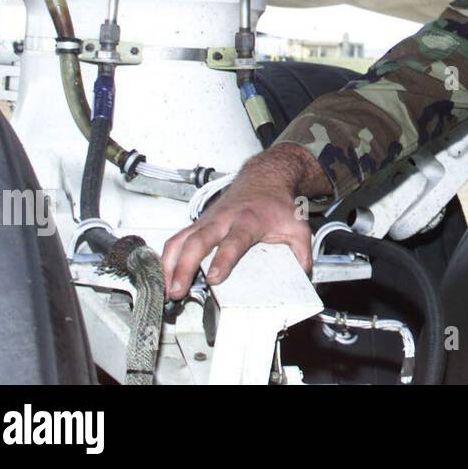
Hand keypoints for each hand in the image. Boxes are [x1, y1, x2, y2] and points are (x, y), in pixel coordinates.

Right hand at [160, 144, 325, 299]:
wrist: (265, 178)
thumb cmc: (277, 203)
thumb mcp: (297, 226)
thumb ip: (302, 253)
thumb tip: (303, 276)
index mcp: (248, 220)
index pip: (234, 242)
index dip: (223, 259)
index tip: (214, 278)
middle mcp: (223, 220)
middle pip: (197, 241)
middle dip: (183, 267)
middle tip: (176, 290)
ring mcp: (207, 221)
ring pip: (180, 240)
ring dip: (169, 265)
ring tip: (165, 290)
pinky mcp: (197, 224)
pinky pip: (176, 240)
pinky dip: (166, 258)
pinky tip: (164, 277)